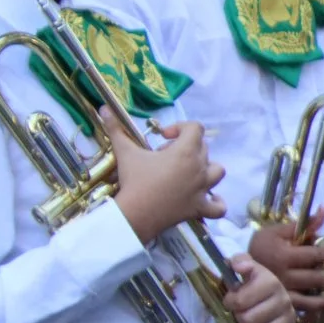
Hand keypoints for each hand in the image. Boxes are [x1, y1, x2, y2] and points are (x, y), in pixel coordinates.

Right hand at [107, 112, 223, 244]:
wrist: (134, 214)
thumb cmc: (134, 180)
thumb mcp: (125, 152)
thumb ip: (117, 129)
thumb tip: (104, 108)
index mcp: (186, 152)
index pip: (196, 128)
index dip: (180, 127)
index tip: (164, 136)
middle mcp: (200, 168)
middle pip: (203, 148)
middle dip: (185, 147)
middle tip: (163, 157)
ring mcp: (203, 189)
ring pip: (217, 171)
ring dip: (206, 168)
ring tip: (187, 172)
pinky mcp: (200, 208)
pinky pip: (219, 207)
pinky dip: (217, 202)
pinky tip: (207, 198)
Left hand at [222, 257, 297, 322]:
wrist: (270, 291)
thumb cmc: (252, 281)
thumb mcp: (244, 265)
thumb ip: (239, 261)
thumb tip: (240, 266)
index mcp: (271, 282)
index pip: (240, 301)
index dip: (230, 302)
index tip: (232, 299)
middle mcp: (284, 300)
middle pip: (249, 320)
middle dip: (240, 319)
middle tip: (241, 314)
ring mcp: (290, 318)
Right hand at [245, 212, 323, 317]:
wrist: (241, 263)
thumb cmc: (264, 244)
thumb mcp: (280, 230)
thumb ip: (304, 224)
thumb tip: (323, 210)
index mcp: (282, 256)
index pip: (311, 256)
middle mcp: (280, 276)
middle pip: (311, 279)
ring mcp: (278, 292)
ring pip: (306, 300)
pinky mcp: (277, 303)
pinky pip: (296, 311)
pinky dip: (311, 312)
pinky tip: (323, 311)